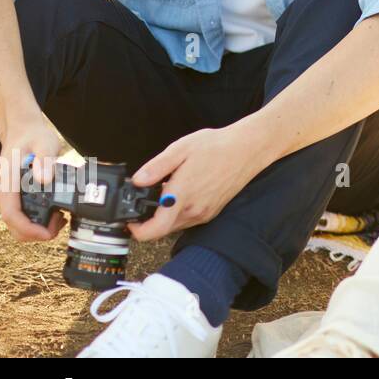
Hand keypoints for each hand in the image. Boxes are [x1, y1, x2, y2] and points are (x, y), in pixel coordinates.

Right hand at [0, 108, 66, 241]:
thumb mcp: (45, 143)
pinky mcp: (13, 196)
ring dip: (36, 228)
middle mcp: (2, 191)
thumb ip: (45, 160)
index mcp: (7, 181)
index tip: (48, 232)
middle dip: (36, 233)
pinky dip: (35, 221)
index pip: (12, 214)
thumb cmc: (33, 136)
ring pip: (16, 223)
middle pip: (13, 225)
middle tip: (59, 224)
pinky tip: (53, 213)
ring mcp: (6, 195)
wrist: (23, 130)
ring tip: (59, 218)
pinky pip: (20, 215)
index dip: (29, 229)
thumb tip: (44, 179)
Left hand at [127, 126, 263, 239]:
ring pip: (175, 224)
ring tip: (168, 190)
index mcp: (182, 194)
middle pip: (162, 228)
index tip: (130, 221)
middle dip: (150, 218)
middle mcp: (193, 209)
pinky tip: (184, 191)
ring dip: (166, 214)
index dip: (137, 231)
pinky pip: (188, 219)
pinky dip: (180, 211)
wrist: (248, 149)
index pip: (154, 229)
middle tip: (147, 198)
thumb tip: (137, 180)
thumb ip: (157, 167)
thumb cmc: (216, 146)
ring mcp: (204, 213)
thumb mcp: (181, 149)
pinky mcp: (212, 212)